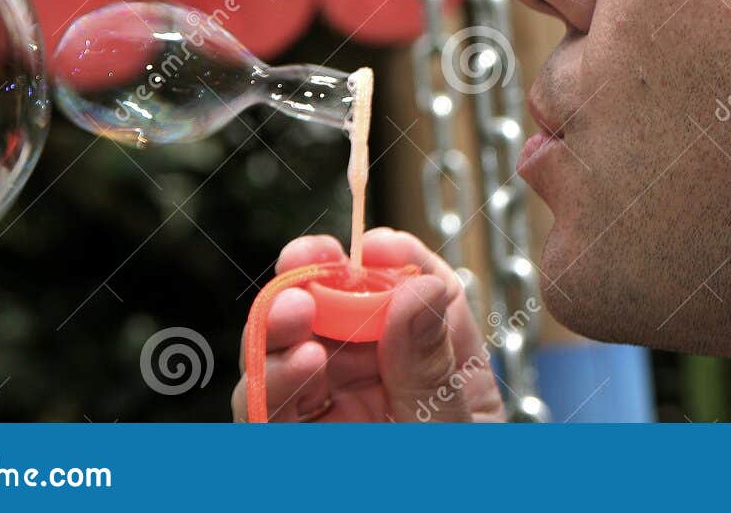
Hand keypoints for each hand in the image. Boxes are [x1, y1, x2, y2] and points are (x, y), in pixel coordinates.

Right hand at [230, 228, 505, 421]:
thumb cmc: (464, 499)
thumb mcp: (459, 434)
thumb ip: (434, 372)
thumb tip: (420, 287)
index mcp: (434, 374)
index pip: (415, 296)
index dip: (395, 261)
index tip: (377, 244)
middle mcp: (377, 391)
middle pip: (338, 315)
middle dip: (317, 279)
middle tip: (310, 259)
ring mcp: (331, 421)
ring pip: (288, 355)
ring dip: (281, 324)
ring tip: (296, 311)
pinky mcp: (291, 448)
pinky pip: (267, 411)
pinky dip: (272, 383)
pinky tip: (300, 362)